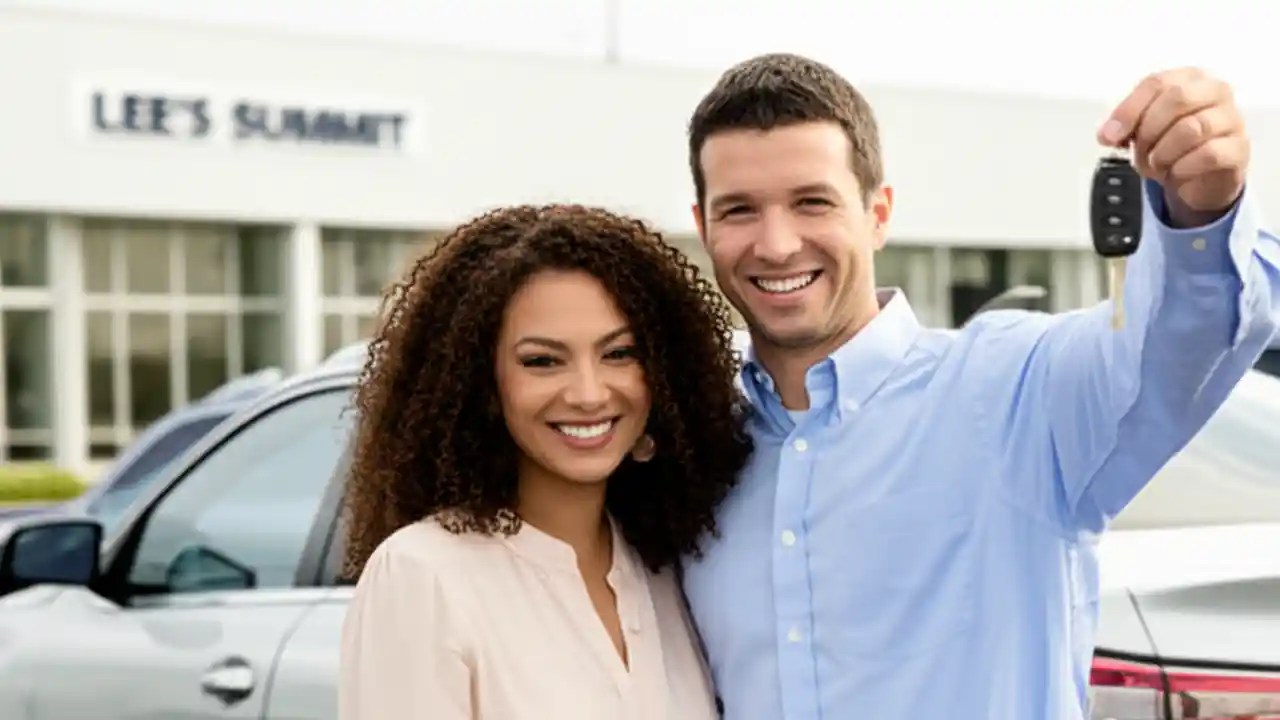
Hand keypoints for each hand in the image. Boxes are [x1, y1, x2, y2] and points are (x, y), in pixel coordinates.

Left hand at [1098, 68, 1248, 227]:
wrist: (1200, 177)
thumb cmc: (1172, 144)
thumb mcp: (1143, 130)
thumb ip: (1125, 125)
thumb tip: (1108, 133)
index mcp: (1188, 78)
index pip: (1155, 83)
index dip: (1128, 111)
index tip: (1109, 137)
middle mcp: (1214, 91)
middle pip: (1176, 99)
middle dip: (1148, 131)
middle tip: (1138, 152)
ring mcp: (1231, 119)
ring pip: (1191, 128)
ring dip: (1163, 153)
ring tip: (1156, 165)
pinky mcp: (1239, 148)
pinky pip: (1208, 154)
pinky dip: (1182, 168)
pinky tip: (1175, 173)